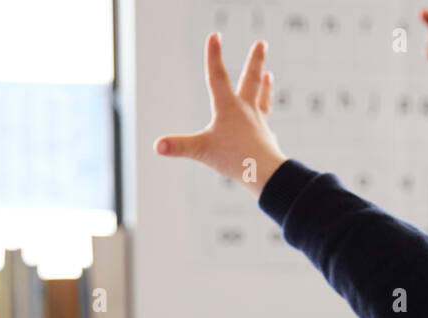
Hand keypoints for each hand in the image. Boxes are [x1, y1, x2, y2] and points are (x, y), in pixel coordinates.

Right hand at [154, 33, 286, 195]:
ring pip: (262, 99)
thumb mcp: (202, 151)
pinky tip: (268, 129)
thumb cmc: (235, 158)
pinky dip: (265, 124)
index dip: (213, 56)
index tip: (215, 35)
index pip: (217, 77)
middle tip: (261, 42)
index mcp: (228, 108)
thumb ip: (179, 146)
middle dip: (255, 60)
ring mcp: (259, 123)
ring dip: (265, 86)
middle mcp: (246, 110)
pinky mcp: (266, 139)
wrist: (266, 172)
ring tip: (269, 74)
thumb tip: (157, 146)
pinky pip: (266, 127)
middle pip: (250, 79)